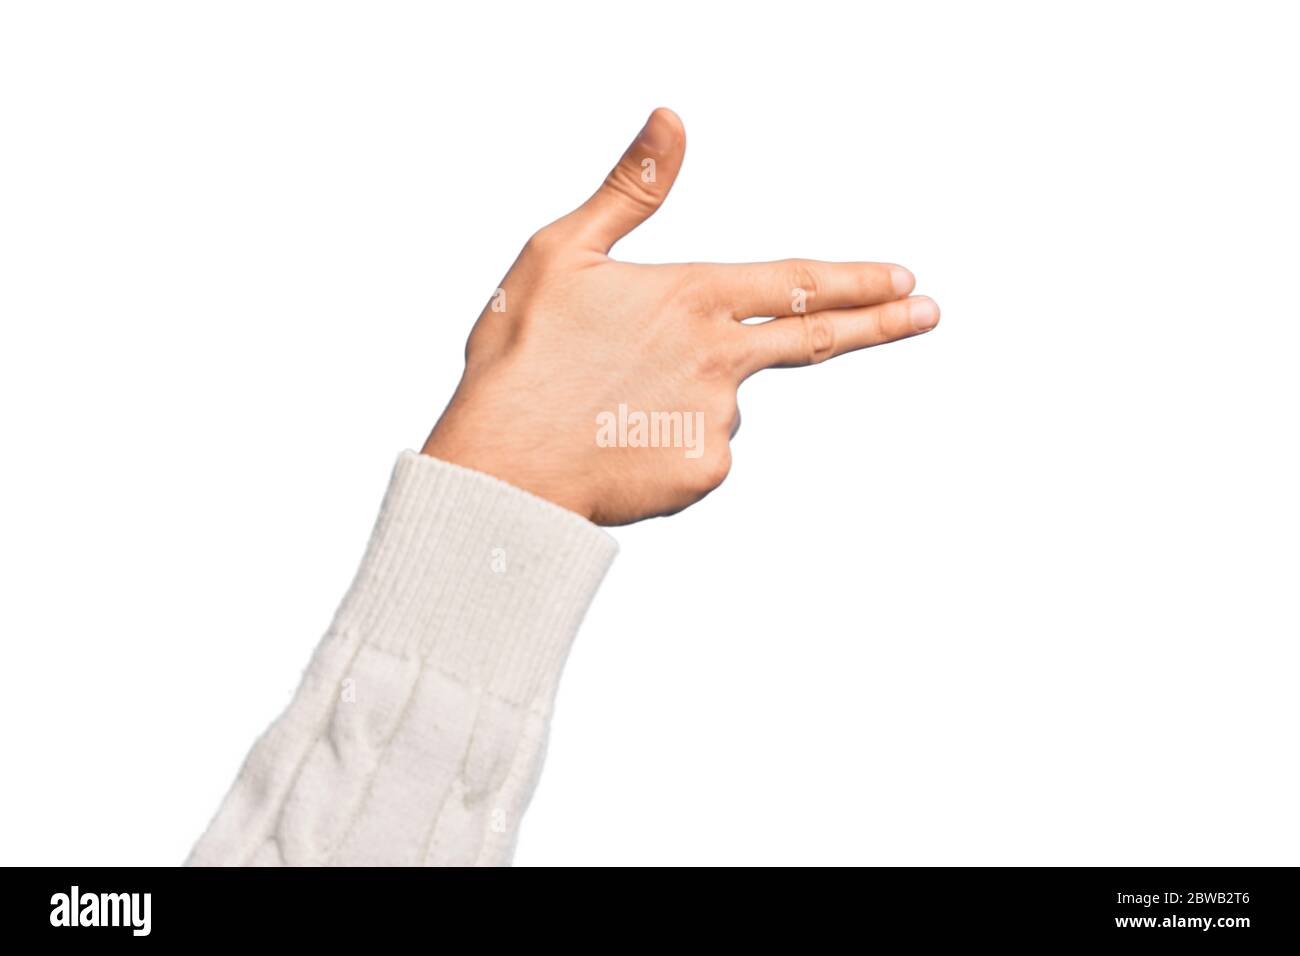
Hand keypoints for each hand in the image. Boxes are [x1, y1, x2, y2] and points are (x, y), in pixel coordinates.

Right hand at [422, 108, 938, 524]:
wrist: (499, 465)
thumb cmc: (521, 353)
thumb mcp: (561, 253)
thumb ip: (630, 189)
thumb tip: (673, 118)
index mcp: (695, 297)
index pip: (799, 282)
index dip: (857, 279)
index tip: (903, 277)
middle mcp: (723, 359)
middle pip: (817, 336)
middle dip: (880, 322)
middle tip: (930, 311)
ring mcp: (718, 420)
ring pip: (720, 400)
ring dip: (684, 395)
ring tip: (610, 404)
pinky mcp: (703, 472)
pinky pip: (699, 449)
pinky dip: (669, 440)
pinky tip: (618, 440)